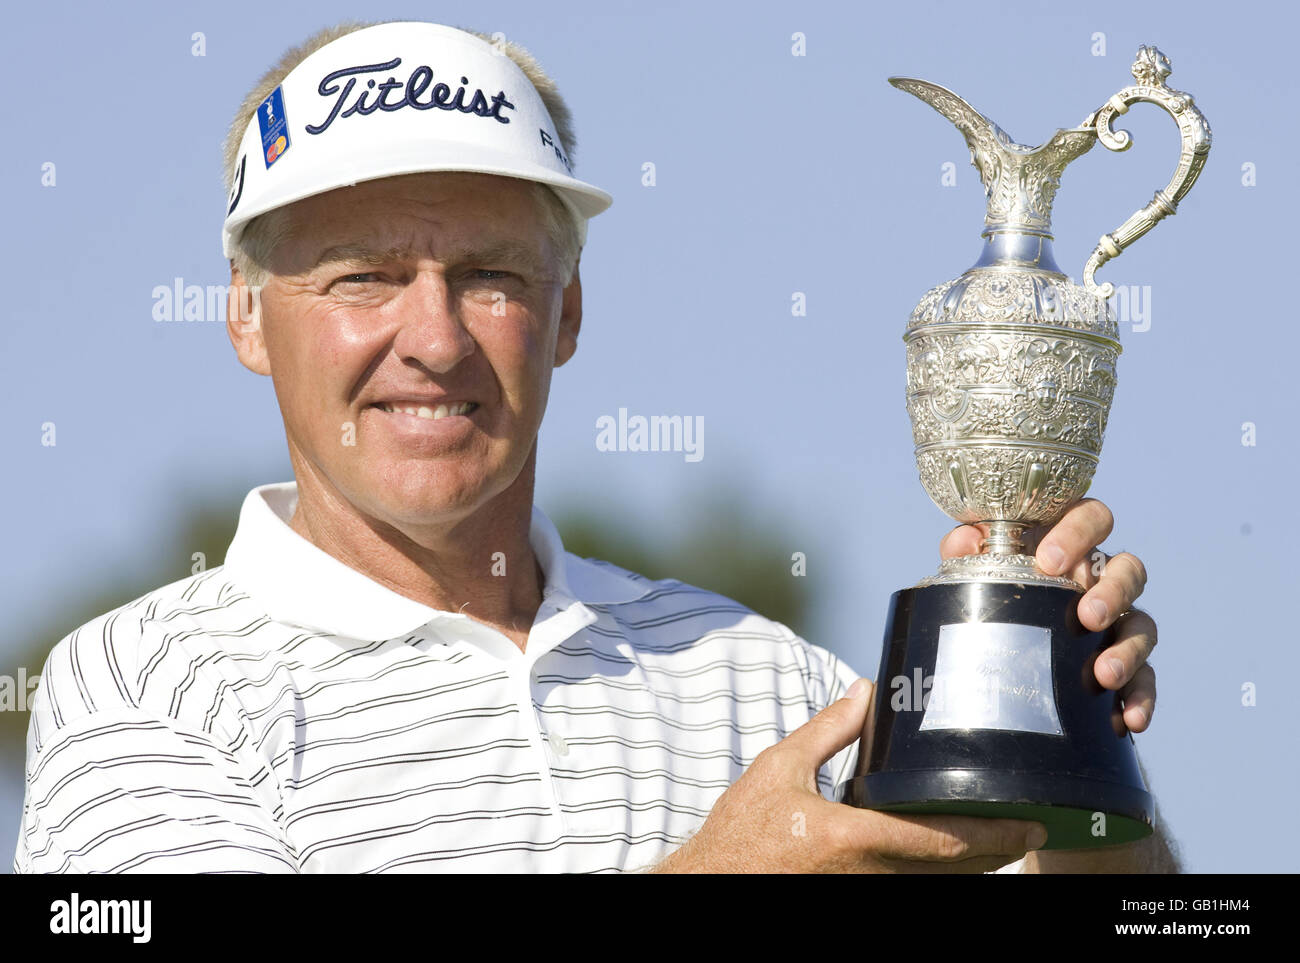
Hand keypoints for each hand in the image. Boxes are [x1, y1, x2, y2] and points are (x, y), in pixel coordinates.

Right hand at [651, 680, 1046, 872]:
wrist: (712, 885)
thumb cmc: (741, 832)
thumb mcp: (778, 769)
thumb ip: (827, 731)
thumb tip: (865, 692)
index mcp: (853, 839)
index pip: (942, 841)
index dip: (994, 836)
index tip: (1030, 824)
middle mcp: (869, 876)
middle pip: (955, 871)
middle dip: (998, 852)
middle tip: (1033, 830)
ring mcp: (866, 895)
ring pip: (938, 885)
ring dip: (973, 865)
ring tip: (1002, 840)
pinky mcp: (858, 901)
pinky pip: (912, 890)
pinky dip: (940, 874)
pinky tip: (951, 858)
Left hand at [939, 497, 1156, 733]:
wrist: (1004, 658)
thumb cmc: (999, 594)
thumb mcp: (981, 570)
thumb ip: (968, 551)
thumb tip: (963, 541)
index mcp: (1071, 546)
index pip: (1092, 518)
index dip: (1078, 533)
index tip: (1050, 561)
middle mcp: (1102, 580)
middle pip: (1130, 570)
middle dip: (1114, 591)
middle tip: (1087, 616)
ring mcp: (1118, 622)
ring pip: (1143, 624)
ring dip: (1129, 649)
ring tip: (1104, 674)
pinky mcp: (1126, 664)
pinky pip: (1146, 679)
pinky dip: (1142, 698)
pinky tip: (1131, 720)